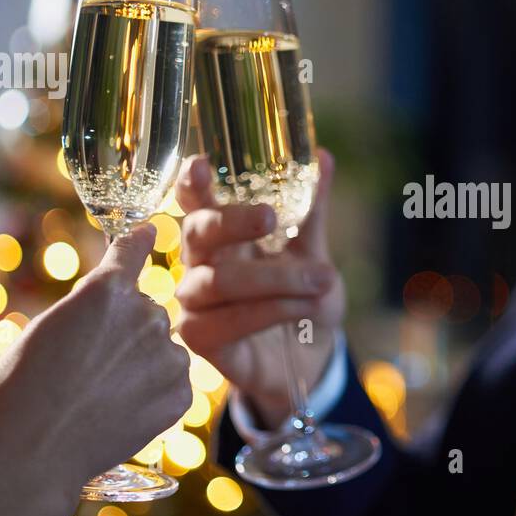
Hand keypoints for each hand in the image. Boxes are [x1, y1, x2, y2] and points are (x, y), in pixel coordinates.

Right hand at [0, 223, 192, 491]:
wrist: (32, 449)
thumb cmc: (21, 389)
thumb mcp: (45, 328)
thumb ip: (86, 308)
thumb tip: (106, 302)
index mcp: (106, 290)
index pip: (131, 251)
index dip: (140, 240)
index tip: (152, 229)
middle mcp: (146, 313)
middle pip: (147, 312)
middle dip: (128, 331)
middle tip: (90, 367)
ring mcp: (168, 355)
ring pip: (163, 350)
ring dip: (144, 365)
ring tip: (102, 396)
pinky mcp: (182, 394)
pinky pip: (173, 384)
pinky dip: (154, 396)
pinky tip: (121, 413)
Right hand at [174, 148, 344, 430]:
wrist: (311, 359)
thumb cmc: (302, 298)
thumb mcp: (314, 252)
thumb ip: (313, 209)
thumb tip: (324, 156)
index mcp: (221, 235)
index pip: (194, 202)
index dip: (192, 183)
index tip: (202, 164)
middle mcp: (199, 265)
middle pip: (197, 234)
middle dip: (233, 222)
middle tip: (271, 217)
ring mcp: (195, 304)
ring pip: (218, 282)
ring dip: (273, 278)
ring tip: (321, 279)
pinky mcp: (202, 341)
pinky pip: (226, 322)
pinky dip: (269, 311)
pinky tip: (301, 307)